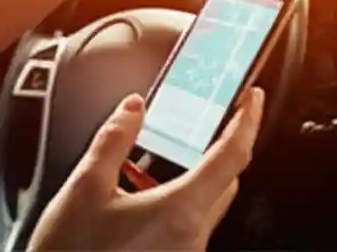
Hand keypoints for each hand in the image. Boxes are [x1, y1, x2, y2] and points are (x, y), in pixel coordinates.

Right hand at [28, 87, 264, 251]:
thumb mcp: (85, 186)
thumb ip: (114, 140)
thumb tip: (133, 109)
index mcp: (179, 212)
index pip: (230, 158)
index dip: (246, 122)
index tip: (251, 99)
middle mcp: (192, 238)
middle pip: (225, 183)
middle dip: (221, 149)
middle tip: (209, 121)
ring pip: (206, 206)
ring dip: (196, 177)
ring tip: (165, 157)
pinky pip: (188, 226)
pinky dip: (178, 202)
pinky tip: (145, 195)